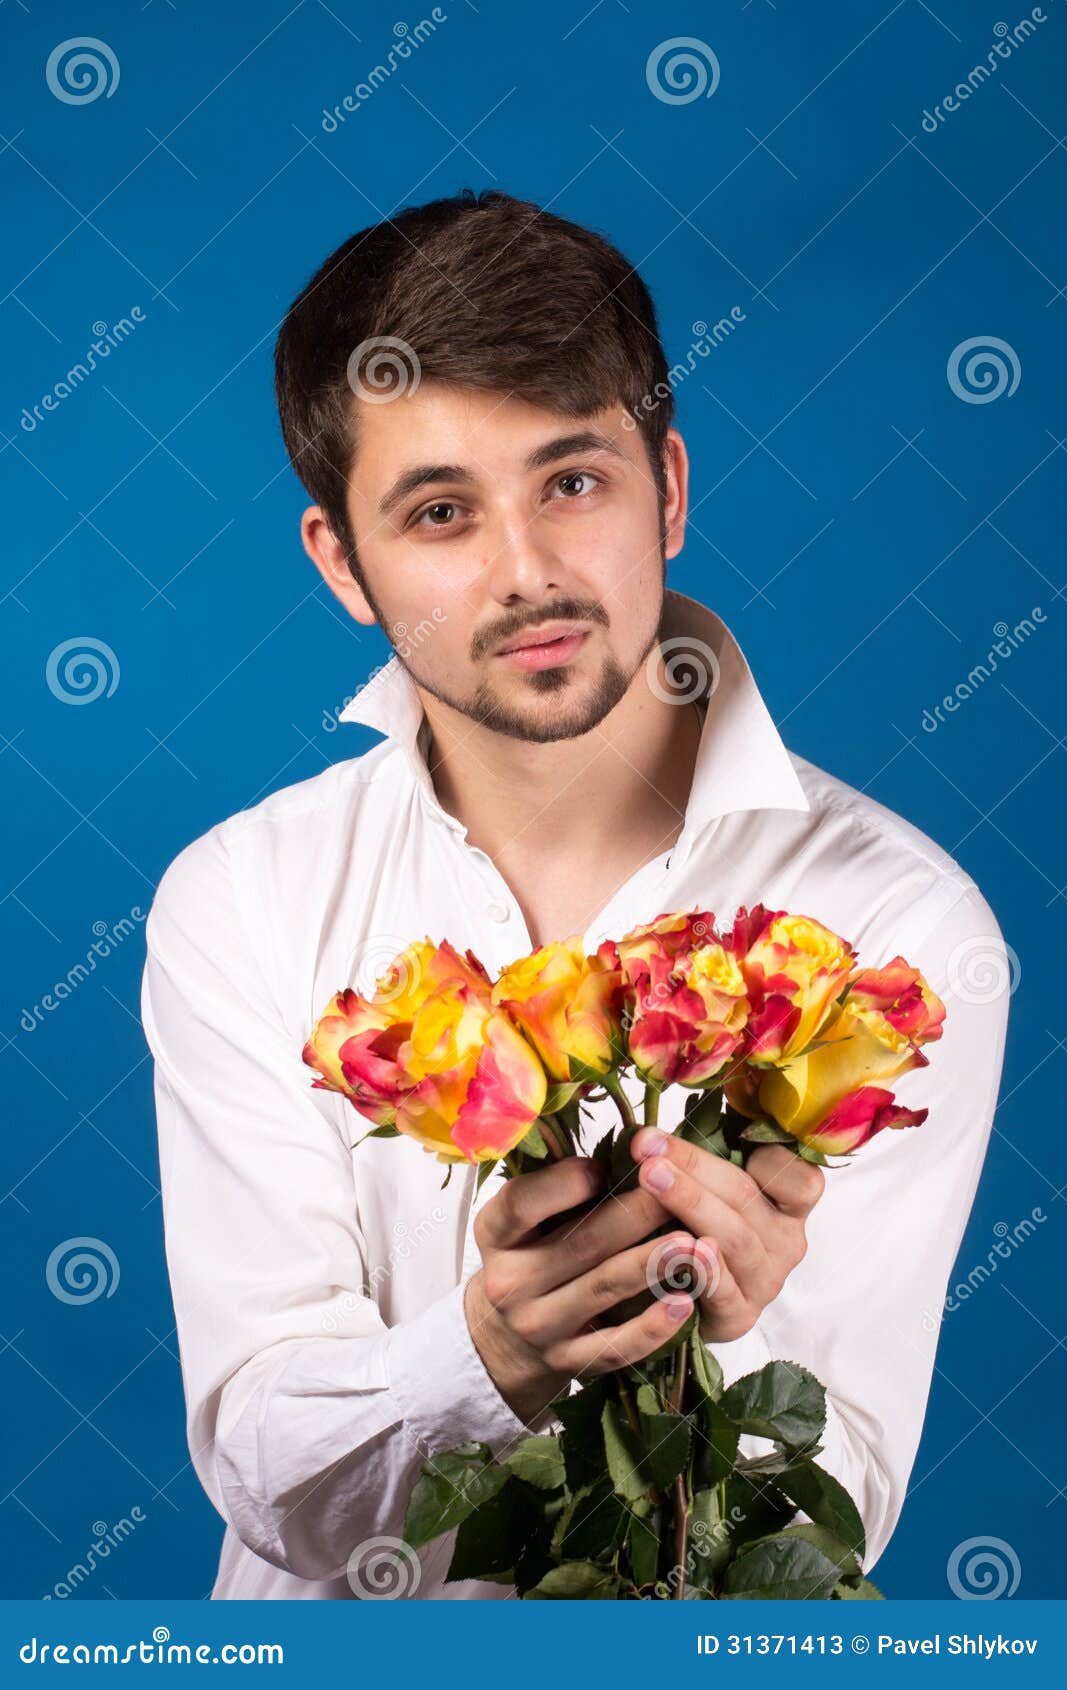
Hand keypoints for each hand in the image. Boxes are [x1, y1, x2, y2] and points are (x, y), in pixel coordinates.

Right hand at [465, 1155, 703, 1424]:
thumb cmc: (530, 1256)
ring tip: (693, 1242)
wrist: (503, 1340)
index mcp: (494, 1234)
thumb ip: (560, 1189)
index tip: (603, 1168)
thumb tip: (627, 1154)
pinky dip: (652, 1326)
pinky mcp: (568, 1361)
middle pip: (578, 1243)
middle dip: (634, 1215)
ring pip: (602, 1288)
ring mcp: (538, 1326)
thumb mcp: (524, 1221)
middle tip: (678, 1190)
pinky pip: (616, 1345)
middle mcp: (509, 1281)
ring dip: (652, 1263)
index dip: (564, 1183)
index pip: (522, 1203)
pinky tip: (685, 1303)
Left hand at [629, 1129, 824, 1341]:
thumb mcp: (710, 1190)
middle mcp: (786, 1244)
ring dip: (690, 1201)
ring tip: (650, 1175)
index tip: (717, 1131)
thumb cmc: (695, 1229)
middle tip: (647, 1143)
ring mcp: (766, 1282)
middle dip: (693, 1164)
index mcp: (788, 1207)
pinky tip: (683, 1246)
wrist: (680, 1301)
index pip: (801, 1179)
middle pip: (746, 1196)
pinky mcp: (739, 1317)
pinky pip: (724, 1289)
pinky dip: (704, 1267)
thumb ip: (707, 1159)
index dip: (766, 1155)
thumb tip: (664, 1124)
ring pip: (734, 1236)